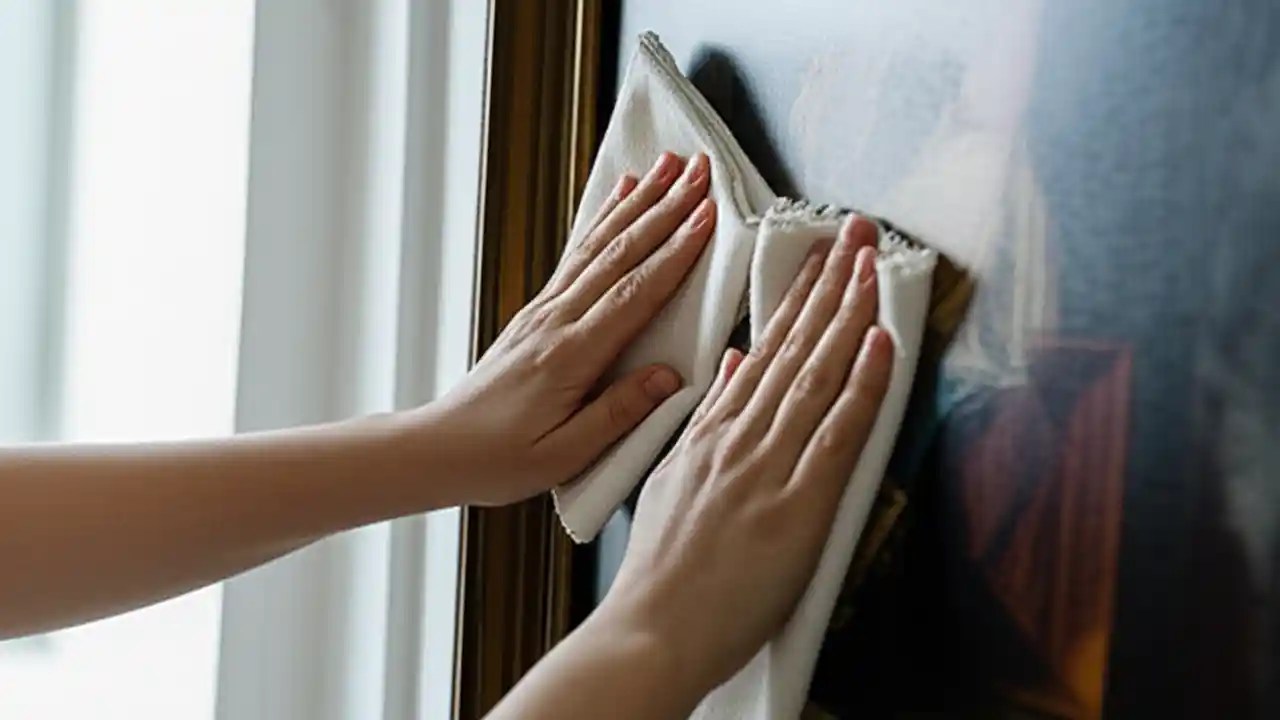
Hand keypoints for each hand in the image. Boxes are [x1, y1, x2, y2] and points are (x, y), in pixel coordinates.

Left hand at [424, 152, 715, 504]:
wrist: (439, 449)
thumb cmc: (500, 460)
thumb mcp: (564, 454)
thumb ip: (618, 413)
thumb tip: (670, 377)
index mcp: (569, 357)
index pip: (633, 293)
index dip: (674, 252)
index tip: (706, 214)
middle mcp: (556, 321)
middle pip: (620, 253)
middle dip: (665, 207)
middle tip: (701, 170)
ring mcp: (544, 310)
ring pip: (598, 244)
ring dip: (638, 201)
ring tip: (670, 166)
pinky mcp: (537, 311)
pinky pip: (577, 255)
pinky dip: (602, 220)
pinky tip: (619, 195)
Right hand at [598, 217, 894, 696]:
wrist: (651, 630)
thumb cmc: (663, 569)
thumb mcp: (674, 480)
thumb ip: (707, 422)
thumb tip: (736, 368)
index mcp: (712, 432)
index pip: (764, 348)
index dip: (797, 296)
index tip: (820, 256)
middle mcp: (739, 438)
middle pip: (794, 346)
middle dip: (829, 282)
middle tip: (855, 230)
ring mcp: (767, 468)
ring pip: (816, 374)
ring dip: (848, 312)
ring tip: (871, 261)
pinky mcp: (797, 506)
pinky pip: (837, 432)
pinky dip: (861, 383)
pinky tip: (880, 341)